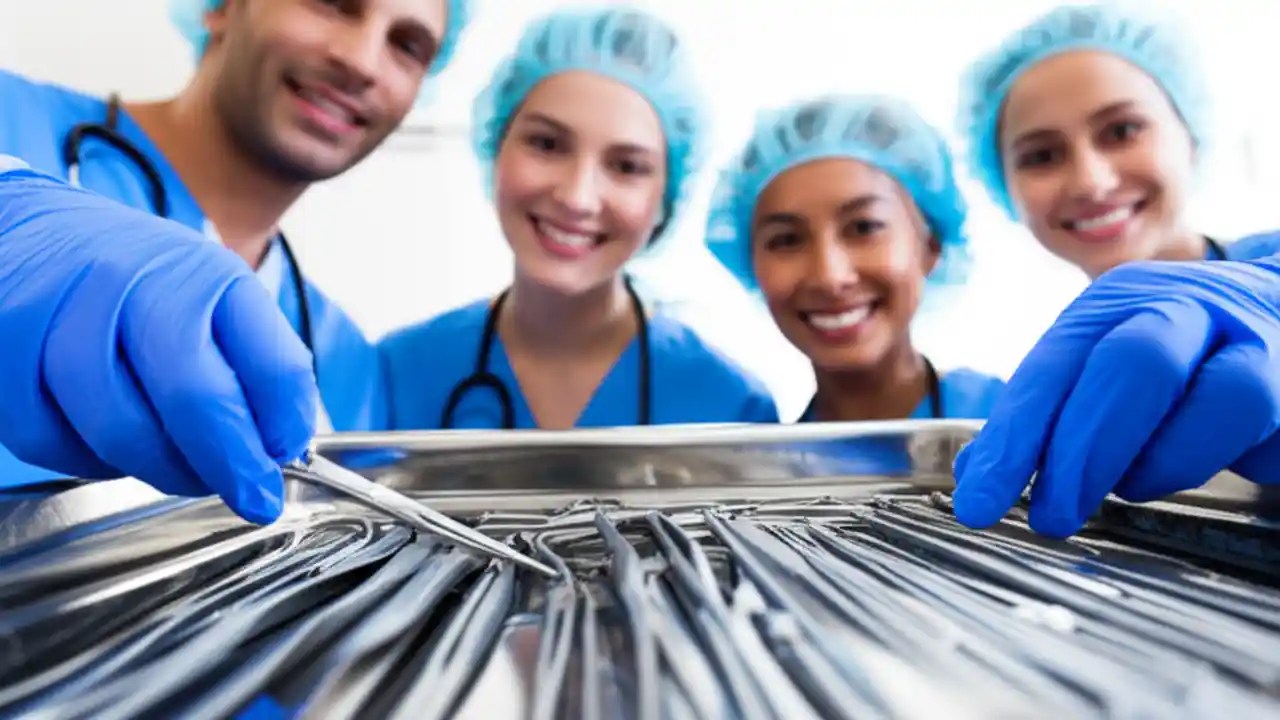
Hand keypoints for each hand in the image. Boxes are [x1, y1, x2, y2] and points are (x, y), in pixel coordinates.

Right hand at [0, 167, 317, 522]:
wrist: (29, 230)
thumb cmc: (136, 277)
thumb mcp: (211, 293)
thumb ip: (254, 360)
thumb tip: (282, 445)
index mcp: (205, 273)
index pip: (269, 362)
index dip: (285, 427)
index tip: (284, 459)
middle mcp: (134, 284)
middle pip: (195, 398)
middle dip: (230, 465)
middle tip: (251, 496)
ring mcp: (63, 317)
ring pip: (120, 432)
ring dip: (162, 470)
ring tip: (182, 471)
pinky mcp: (5, 353)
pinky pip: (51, 441)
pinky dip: (88, 462)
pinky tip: (110, 447)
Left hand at [952, 256, 1279, 536]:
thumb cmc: (1176, 358)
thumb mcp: (1101, 368)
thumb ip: (1047, 416)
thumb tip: (978, 477)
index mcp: (1119, 302)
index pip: (1055, 366)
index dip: (1015, 437)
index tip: (979, 502)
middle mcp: (1191, 308)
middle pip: (1134, 363)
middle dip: (1084, 449)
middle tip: (1052, 514)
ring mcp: (1260, 341)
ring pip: (1225, 396)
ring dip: (1166, 461)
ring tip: (1133, 489)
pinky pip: (1271, 437)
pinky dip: (1236, 465)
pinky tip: (1213, 471)